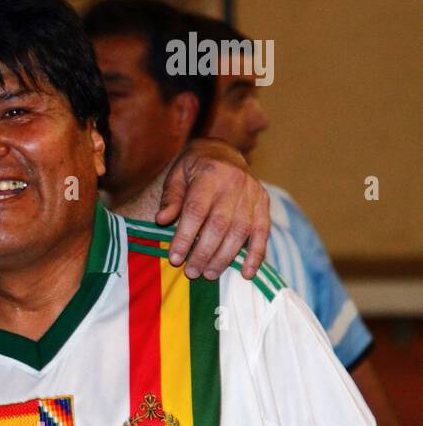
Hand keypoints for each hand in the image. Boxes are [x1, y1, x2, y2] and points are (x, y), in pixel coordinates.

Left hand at [157, 137, 269, 279]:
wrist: (223, 151)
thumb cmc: (194, 168)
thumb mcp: (176, 176)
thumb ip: (170, 198)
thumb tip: (161, 221)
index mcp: (209, 175)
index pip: (196, 210)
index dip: (185, 236)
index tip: (175, 258)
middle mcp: (234, 184)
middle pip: (220, 224)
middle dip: (205, 252)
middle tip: (192, 272)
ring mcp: (252, 194)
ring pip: (241, 231)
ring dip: (226, 257)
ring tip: (210, 274)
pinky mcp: (264, 203)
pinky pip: (263, 232)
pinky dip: (256, 254)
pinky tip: (247, 273)